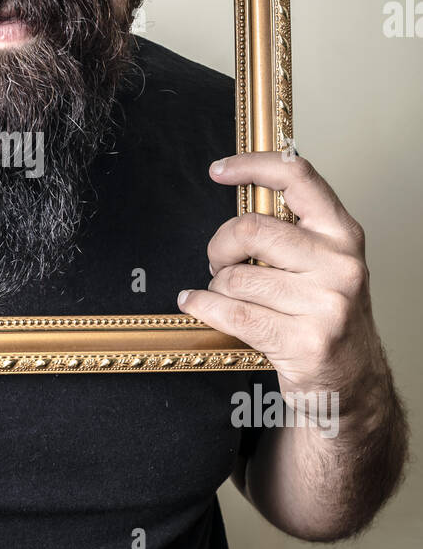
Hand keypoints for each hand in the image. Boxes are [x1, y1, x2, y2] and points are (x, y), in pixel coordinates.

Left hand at [177, 151, 388, 420]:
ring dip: (216, 286)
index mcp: (343, 234)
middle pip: (252, 229)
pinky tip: (194, 303)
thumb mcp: (325, 263)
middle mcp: (340, 265)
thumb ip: (293, 230)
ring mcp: (325, 305)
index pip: (298, 179)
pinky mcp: (303, 342)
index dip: (252, 166)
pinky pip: (232, 313)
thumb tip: (240, 192)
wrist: (353, 382)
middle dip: (220, 246)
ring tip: (225, 293)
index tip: (218, 170)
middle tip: (218, 261)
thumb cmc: (328, 315)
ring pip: (236, 278)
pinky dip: (202, 306)